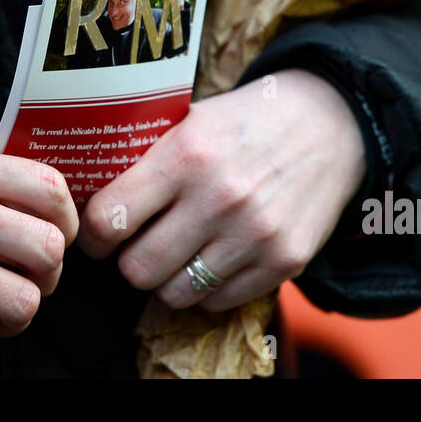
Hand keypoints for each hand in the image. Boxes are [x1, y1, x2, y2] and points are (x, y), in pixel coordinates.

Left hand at [77, 69, 364, 310]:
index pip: (111, 219)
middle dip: (128, 262)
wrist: (331, 122)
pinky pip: (219, 301)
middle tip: (136, 247)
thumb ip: (147, 159)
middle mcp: (220, 198)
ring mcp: (255, 234)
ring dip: (168, 280)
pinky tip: (212, 258)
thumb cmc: (247, 120)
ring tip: (176, 254)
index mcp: (187, 154)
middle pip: (138, 270)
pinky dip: (208, 289)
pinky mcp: (285, 260)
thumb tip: (89, 199)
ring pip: (176, 294)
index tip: (99, 234)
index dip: (94, 234)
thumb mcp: (191, 120)